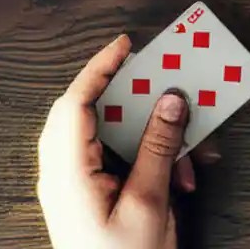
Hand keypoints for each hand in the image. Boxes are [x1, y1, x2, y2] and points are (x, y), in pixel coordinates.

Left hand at [38, 36, 207, 248]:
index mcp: (67, 175)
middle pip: (89, 115)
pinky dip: (147, 159)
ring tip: (187, 153)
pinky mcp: (87, 197)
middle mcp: (62, 177)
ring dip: (150, 138)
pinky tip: (179, 177)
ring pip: (107, 137)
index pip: (75, 104)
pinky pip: (114, 159)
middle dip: (133, 101)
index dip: (98, 69)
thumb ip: (159, 148)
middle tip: (166, 86)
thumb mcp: (149, 204)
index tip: (125, 45)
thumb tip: (169, 100)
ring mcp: (72, 188)